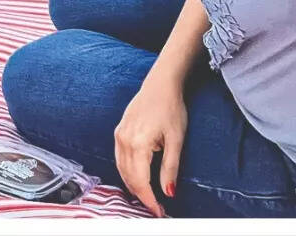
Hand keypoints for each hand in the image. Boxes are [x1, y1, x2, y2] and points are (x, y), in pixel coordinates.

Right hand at [114, 76, 187, 216]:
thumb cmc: (171, 108)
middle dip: (141, 195)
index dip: (149, 199)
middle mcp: (124, 140)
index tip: (158, 211)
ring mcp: (119, 135)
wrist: (161, 85)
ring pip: (121, 169)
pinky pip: (119, 158)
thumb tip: (169, 191)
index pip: (141, 181)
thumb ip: (171, 167)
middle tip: (155, 207)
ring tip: (147, 196)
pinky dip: (126, 172)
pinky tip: (136, 177)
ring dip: (132, 185)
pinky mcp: (119, 131)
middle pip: (128, 178)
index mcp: (137, 143)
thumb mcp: (177, 140)